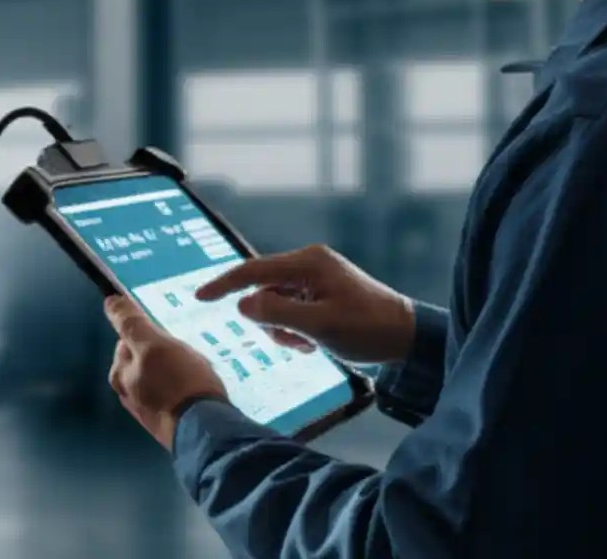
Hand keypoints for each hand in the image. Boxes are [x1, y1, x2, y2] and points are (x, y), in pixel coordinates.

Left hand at [105, 294, 227, 451]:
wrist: (206, 431)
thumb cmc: (180, 383)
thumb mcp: (154, 346)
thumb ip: (130, 324)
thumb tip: (109, 300)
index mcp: (119, 374)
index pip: (128, 338)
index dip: (148, 332)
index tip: (166, 335)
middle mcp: (126, 392)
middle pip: (142, 358)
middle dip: (160, 352)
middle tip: (185, 355)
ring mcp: (146, 410)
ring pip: (158, 376)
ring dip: (172, 371)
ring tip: (195, 373)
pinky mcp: (166, 423)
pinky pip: (171, 395)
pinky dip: (180, 389)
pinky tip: (196, 391)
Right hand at [194, 244, 415, 363]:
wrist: (407, 337)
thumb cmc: (367, 329)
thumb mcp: (319, 326)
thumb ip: (277, 313)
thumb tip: (242, 306)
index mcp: (308, 263)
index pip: (253, 270)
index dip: (224, 284)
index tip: (199, 297)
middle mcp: (309, 263)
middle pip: (263, 289)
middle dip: (270, 320)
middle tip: (294, 342)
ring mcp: (315, 277)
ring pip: (275, 303)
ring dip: (283, 327)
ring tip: (308, 344)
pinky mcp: (321, 291)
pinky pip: (290, 308)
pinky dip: (294, 327)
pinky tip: (313, 341)